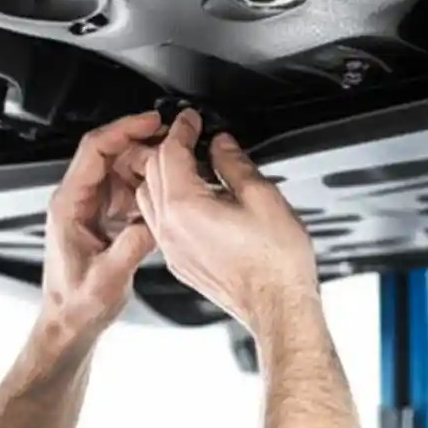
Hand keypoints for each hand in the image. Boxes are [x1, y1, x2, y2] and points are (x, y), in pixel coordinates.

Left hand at [39, 111, 161, 343]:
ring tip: (175, 176)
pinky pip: (128, 190)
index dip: (125, 129)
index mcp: (69, 205)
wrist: (70, 325)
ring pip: (122, 170)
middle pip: (112, 154)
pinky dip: (148, 189)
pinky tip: (165, 199)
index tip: (152, 121)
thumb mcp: (108, 278)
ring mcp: (91, 207)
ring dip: (149, 169)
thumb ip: (133, 246)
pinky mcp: (105, 218)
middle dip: (145, 147)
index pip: (95, 150)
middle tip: (176, 149)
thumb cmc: (76, 305)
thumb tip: (156, 220)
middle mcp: (78, 200)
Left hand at [135, 110, 319, 336]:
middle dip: (168, 147)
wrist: (278, 307)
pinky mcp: (179, 262)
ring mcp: (171, 248)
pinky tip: (193, 197)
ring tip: (191, 163)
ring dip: (164, 174)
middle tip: (191, 135)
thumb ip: (235, 164)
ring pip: (149, 197)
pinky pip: (159, 221)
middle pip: (152, 172)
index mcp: (185, 207)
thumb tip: (222, 146)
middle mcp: (169, 229)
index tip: (192, 119)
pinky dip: (168, 200)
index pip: (170, 153)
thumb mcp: (262, 197)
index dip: (182, 129)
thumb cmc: (275, 262)